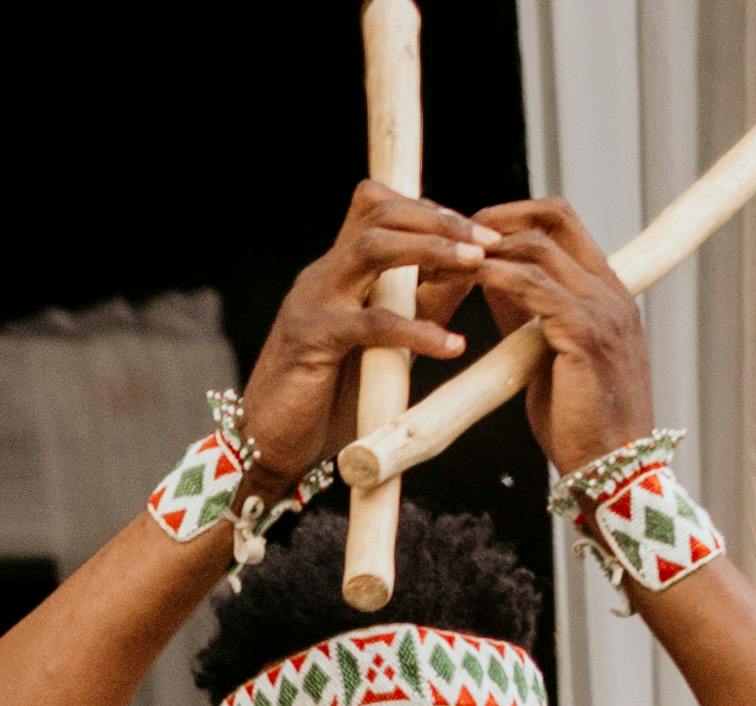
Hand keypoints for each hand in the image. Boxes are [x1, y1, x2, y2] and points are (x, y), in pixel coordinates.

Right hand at [227, 181, 498, 480]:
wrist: (267, 447)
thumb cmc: (326, 400)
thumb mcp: (385, 342)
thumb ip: (421, 304)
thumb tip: (474, 273)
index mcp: (337, 272)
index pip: (379, 208)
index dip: (429, 209)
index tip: (475, 233)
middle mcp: (322, 276)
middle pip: (378, 213)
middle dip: (439, 219)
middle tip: (488, 240)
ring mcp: (314, 303)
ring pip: (373, 248)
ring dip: (431, 248)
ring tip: (476, 263)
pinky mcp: (312, 340)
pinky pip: (371, 323)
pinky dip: (417, 330)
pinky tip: (451, 345)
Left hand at [461, 199, 657, 478]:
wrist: (612, 469)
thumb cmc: (578, 421)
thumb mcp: (549, 354)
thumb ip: (528, 314)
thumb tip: (491, 283)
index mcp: (605, 289)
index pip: (561, 222)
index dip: (511, 216)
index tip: (463, 233)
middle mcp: (610, 288)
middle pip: (553, 217)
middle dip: (493, 219)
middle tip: (443, 238)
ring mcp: (603, 308)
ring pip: (539, 247)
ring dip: (483, 250)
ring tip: (441, 264)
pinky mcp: (587, 334)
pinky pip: (536, 287)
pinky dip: (496, 278)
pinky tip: (465, 284)